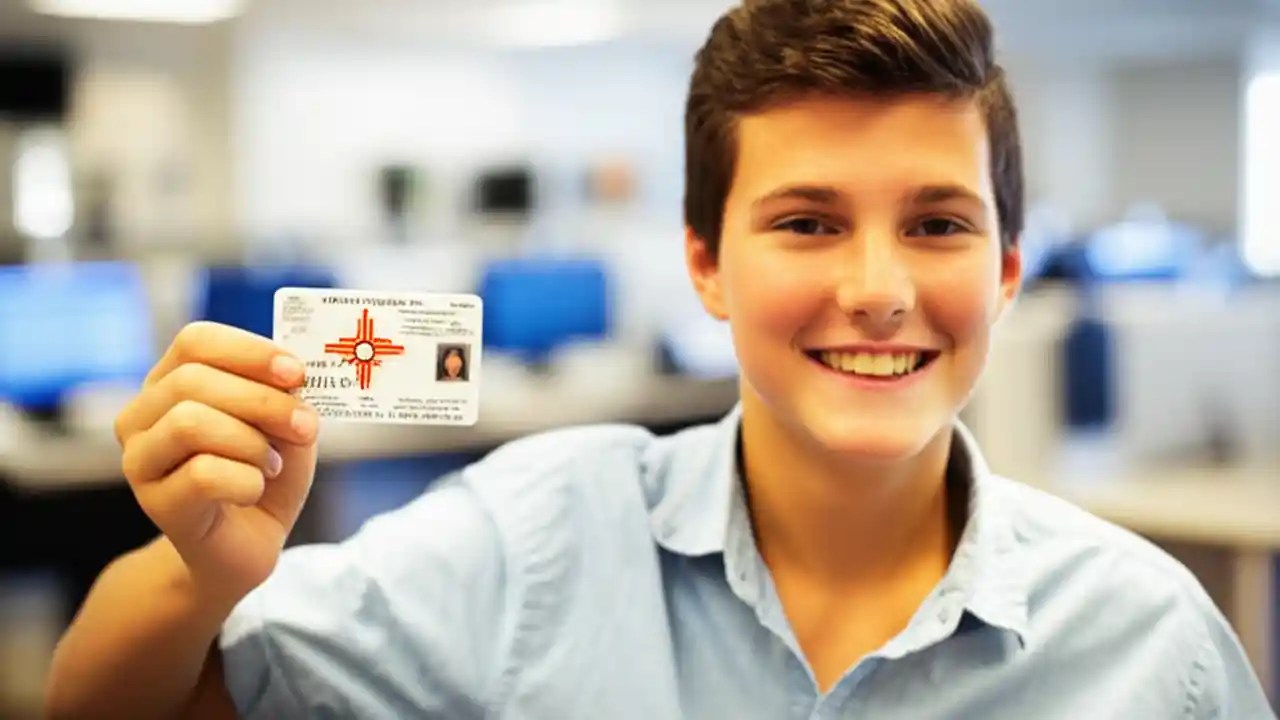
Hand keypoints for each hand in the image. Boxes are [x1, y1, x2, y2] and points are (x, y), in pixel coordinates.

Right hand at [114, 322, 319, 601]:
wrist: (248, 545)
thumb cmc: (264, 473)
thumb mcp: (284, 425)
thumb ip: (284, 395)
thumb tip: (292, 375)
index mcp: (171, 382)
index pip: (194, 341)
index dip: (249, 351)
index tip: (297, 374)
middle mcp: (142, 415)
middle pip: (194, 381)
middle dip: (263, 401)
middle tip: (306, 427)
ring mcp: (140, 460)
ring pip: (189, 423)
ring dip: (251, 443)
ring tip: (270, 464)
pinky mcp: (155, 502)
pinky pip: (202, 474)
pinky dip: (246, 480)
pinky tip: (253, 490)